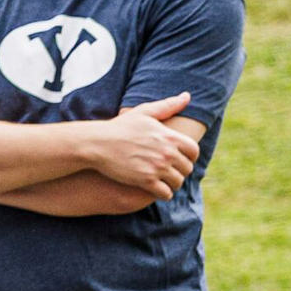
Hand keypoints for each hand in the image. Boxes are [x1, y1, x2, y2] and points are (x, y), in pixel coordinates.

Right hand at [84, 96, 201, 198]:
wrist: (96, 143)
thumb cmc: (119, 127)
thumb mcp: (144, 112)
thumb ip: (168, 105)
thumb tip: (187, 96)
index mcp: (169, 137)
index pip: (194, 151)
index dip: (190, 157)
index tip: (181, 160)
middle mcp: (167, 153)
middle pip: (187, 168)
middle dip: (181, 171)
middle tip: (171, 173)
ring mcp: (157, 167)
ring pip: (177, 182)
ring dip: (173, 184)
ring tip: (165, 183)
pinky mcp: (145, 180)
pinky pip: (165, 193)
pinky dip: (164, 194)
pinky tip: (158, 191)